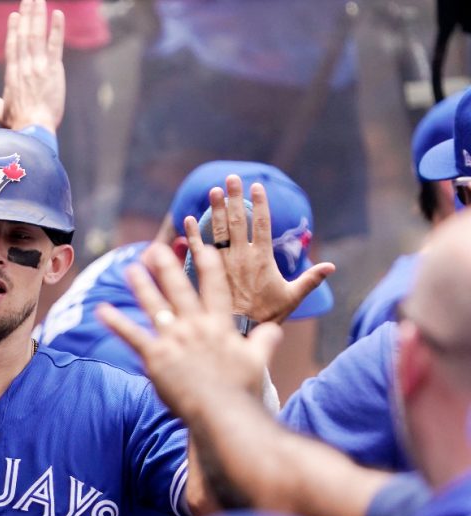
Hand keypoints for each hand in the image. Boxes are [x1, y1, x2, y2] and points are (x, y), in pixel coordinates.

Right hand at [0, 0, 64, 132]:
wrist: (33, 130)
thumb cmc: (18, 126)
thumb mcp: (2, 114)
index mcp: (12, 75)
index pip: (12, 47)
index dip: (13, 30)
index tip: (14, 15)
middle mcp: (23, 66)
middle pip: (24, 35)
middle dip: (26, 15)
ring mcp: (38, 66)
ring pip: (37, 35)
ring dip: (38, 15)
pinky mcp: (52, 70)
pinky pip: (54, 45)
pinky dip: (56, 29)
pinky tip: (58, 14)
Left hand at [96, 242, 281, 417]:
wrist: (221, 413)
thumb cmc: (240, 391)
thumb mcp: (257, 363)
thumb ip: (264, 342)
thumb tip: (275, 329)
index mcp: (219, 326)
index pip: (215, 289)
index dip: (209, 266)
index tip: (204, 247)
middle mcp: (195, 327)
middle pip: (179, 290)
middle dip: (167, 267)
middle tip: (156, 249)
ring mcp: (174, 340)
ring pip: (154, 306)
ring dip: (141, 286)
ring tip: (130, 268)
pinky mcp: (155, 357)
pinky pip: (132, 335)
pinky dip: (116, 322)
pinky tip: (102, 310)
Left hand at [201, 175, 334, 323]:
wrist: (239, 332)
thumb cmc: (266, 315)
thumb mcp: (292, 297)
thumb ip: (310, 279)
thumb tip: (331, 266)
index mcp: (263, 258)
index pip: (262, 224)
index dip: (260, 203)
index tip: (256, 186)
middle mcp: (242, 256)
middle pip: (238, 220)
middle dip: (235, 197)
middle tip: (231, 178)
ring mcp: (223, 262)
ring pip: (218, 230)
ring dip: (215, 209)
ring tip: (213, 190)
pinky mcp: (207, 272)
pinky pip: (197, 249)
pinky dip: (192, 234)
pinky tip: (188, 219)